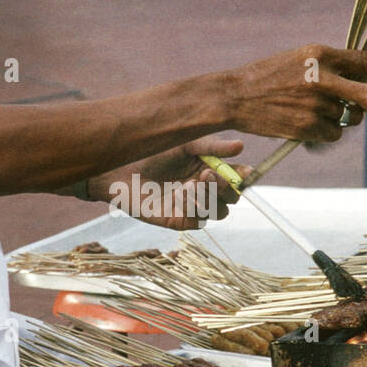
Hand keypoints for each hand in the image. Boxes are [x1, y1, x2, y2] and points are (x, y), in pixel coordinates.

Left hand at [89, 137, 249, 230]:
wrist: (122, 169)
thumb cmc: (152, 152)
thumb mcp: (185, 145)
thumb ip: (212, 147)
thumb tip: (240, 145)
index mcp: (210, 169)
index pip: (238, 177)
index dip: (245, 176)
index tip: (245, 171)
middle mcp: (205, 190)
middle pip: (234, 198)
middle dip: (227, 187)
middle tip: (208, 174)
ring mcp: (194, 207)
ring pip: (220, 212)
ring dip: (210, 197)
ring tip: (190, 183)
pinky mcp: (179, 220)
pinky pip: (199, 221)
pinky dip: (193, 207)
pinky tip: (179, 194)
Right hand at [225, 45, 366, 142]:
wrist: (235, 96)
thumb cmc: (268, 77)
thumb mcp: (300, 59)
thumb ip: (329, 65)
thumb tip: (362, 78)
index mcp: (321, 54)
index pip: (365, 61)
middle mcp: (322, 77)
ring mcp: (315, 104)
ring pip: (348, 119)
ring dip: (338, 119)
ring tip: (312, 111)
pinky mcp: (307, 126)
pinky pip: (333, 134)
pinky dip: (325, 133)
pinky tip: (305, 124)